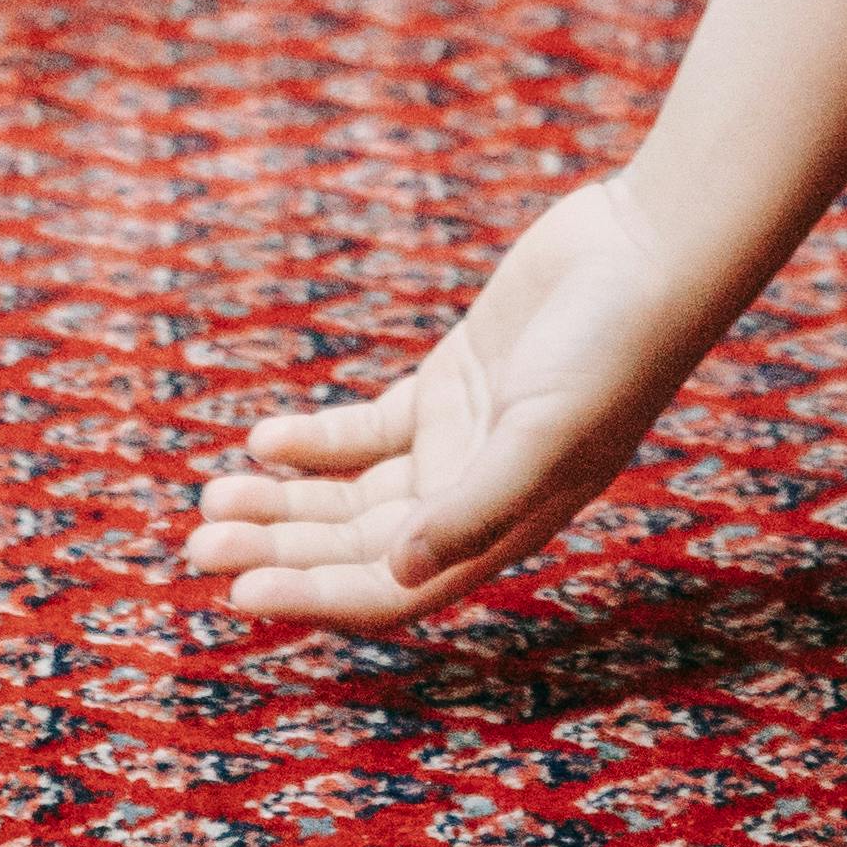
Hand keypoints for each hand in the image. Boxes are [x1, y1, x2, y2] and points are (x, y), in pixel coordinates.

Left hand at [182, 173, 718, 630]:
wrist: (650, 248)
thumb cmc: (614, 347)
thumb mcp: (545, 431)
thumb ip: (474, 503)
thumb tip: (402, 571)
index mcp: (501, 529)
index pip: (390, 588)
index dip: (314, 597)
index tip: (241, 592)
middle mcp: (473, 497)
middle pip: (354, 546)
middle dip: (276, 549)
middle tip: (195, 546)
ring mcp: (459, 440)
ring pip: (350, 493)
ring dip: (282, 500)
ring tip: (211, 498)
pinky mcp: (451, 381)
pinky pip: (367, 431)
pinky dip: (314, 440)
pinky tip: (263, 438)